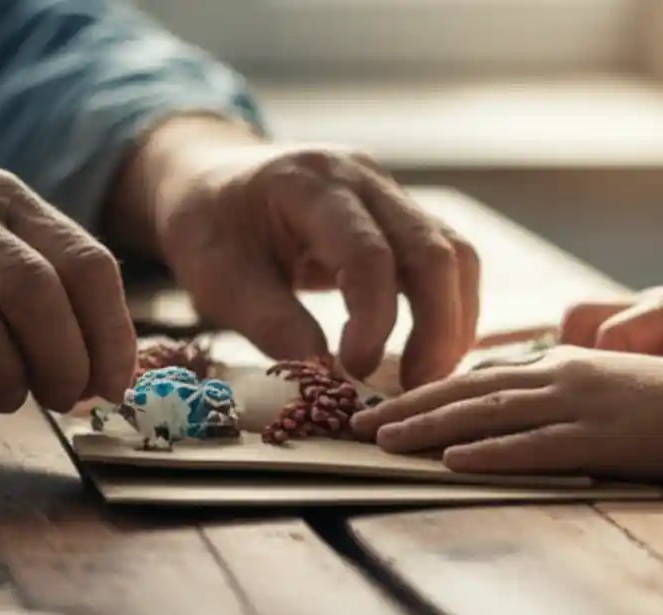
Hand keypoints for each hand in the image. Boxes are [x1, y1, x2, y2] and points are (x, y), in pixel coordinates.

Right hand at [0, 170, 135, 412]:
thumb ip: (41, 301)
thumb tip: (106, 375)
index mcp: (2, 198)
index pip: (86, 263)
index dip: (110, 334)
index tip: (112, 387)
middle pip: (34, 289)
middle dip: (63, 361)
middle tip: (62, 401)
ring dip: (3, 378)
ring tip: (7, 401)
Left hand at [108, 117, 479, 388]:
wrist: (210, 178)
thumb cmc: (208, 226)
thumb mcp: (217, 277)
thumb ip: (272, 323)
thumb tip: (326, 376)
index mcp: (309, 184)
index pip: (368, 252)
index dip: (374, 319)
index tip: (356, 372)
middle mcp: (362, 179)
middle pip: (433, 249)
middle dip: (436, 327)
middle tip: (414, 389)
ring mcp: (388, 194)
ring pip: (454, 253)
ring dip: (453, 321)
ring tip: (426, 378)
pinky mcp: (399, 217)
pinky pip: (446, 259)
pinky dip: (448, 308)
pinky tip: (429, 351)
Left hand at [351, 346, 662, 479]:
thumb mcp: (601, 384)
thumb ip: (552, 393)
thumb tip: (503, 411)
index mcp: (554, 362)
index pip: (473, 377)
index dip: (420, 392)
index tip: (378, 407)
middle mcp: (556, 375)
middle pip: (465, 392)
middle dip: (405, 410)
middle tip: (355, 427)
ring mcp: (577, 405)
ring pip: (487, 414)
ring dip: (430, 429)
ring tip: (384, 442)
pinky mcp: (601, 438)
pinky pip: (535, 446)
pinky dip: (490, 453)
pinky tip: (453, 461)